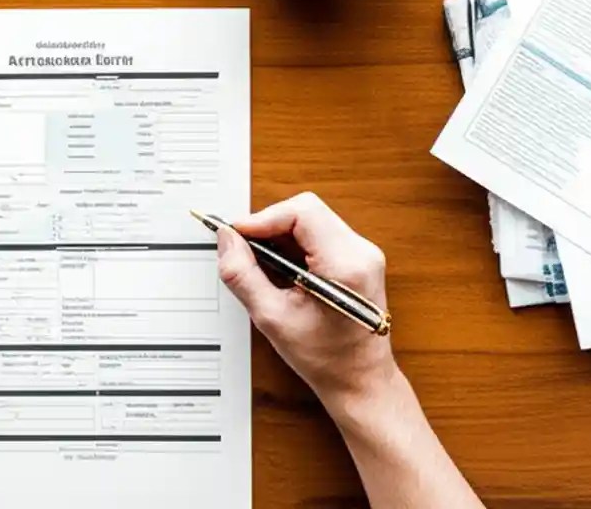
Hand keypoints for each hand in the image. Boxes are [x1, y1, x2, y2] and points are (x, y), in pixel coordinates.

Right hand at [216, 192, 394, 410]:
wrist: (360, 379)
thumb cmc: (326, 358)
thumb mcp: (272, 318)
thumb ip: (243, 275)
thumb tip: (227, 240)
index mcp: (346, 265)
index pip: (301, 212)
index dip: (262, 218)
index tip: (236, 234)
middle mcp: (361, 252)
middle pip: (306, 211)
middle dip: (269, 224)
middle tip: (243, 248)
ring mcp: (363, 253)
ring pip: (311, 219)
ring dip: (280, 234)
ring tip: (261, 263)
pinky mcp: (358, 258)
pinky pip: (320, 233)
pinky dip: (293, 243)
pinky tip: (280, 268)